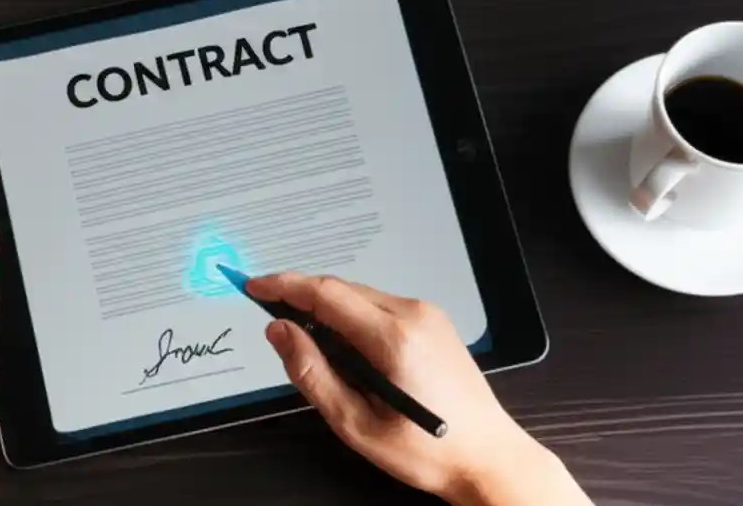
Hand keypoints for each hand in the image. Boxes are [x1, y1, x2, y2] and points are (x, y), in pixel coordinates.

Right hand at [248, 273, 590, 505]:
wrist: (488, 456)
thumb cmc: (426, 450)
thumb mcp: (355, 423)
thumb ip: (312, 372)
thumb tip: (279, 331)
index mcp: (393, 339)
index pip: (326, 294)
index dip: (284, 285)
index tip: (254, 287)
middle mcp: (413, 315)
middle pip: (341, 289)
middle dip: (301, 297)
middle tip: (272, 320)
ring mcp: (427, 315)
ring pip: (359, 295)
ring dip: (326, 309)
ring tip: (309, 343)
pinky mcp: (433, 321)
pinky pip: (379, 305)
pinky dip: (351, 316)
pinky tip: (344, 346)